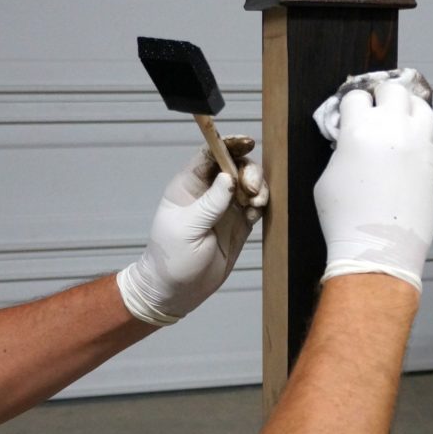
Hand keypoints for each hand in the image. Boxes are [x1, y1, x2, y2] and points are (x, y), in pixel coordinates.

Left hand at [117, 137, 268, 325]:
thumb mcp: (188, 228)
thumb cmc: (171, 258)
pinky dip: (261, 206)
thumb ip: (210, 203)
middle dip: (250, 172)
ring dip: (259, 189)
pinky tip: (256, 214)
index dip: (229, 144)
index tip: (247, 142)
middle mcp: (208, 193)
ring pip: (249, 185)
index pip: (211, 154)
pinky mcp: (238, 225)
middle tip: (252, 190)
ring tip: (257, 204)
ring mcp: (225, 208)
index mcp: (189, 185)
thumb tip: (229, 177)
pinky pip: (255, 206)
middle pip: (236, 166)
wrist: (177, 291)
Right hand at [314, 79, 432, 292]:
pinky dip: (423, 142)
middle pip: (393, 90)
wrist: (377, 250)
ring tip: (399, 123)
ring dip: (408, 111)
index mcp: (360, 129)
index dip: (351, 105)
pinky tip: (411, 155)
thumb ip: (342, 149)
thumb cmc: (346, 219)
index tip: (350, 113)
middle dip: (382, 97)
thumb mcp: (327, 177)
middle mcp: (394, 130)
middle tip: (376, 110)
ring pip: (421, 107)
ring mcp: (419, 145)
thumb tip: (351, 142)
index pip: (357, 96)